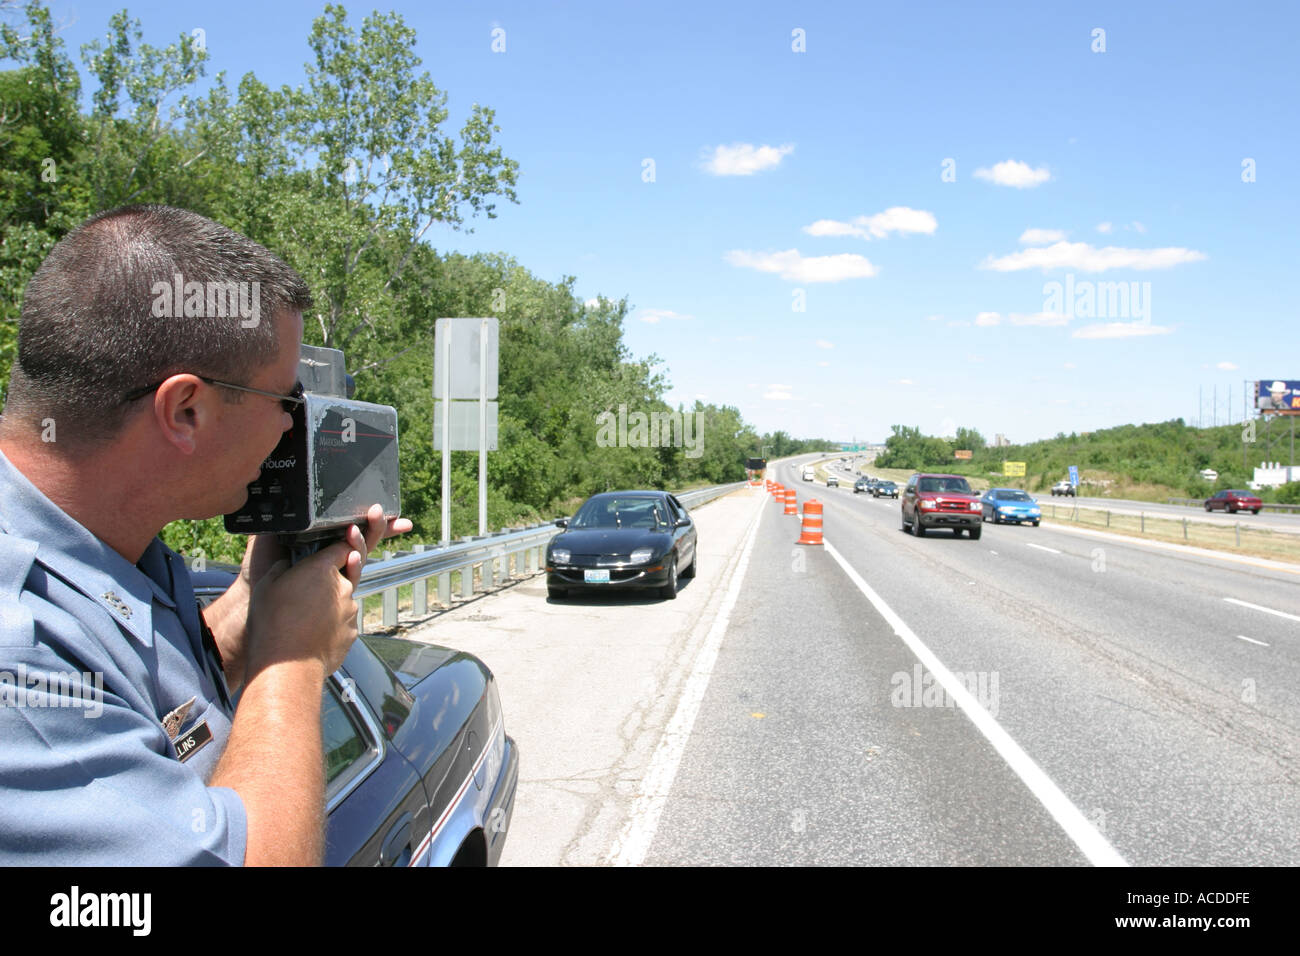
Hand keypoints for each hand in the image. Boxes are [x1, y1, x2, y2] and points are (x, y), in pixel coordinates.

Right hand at [204, 505, 410, 687]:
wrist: (286, 665)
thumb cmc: (272, 623)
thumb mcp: (268, 585)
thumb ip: (283, 568)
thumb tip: (286, 564)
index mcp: (323, 568)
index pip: (342, 547)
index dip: (340, 546)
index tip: (339, 545)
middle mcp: (343, 586)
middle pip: (343, 576)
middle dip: (329, 581)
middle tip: (307, 593)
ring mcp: (350, 610)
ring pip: (342, 602)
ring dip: (328, 606)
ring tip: (302, 621)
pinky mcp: (352, 632)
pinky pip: (343, 623)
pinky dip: (331, 626)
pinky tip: (310, 635)